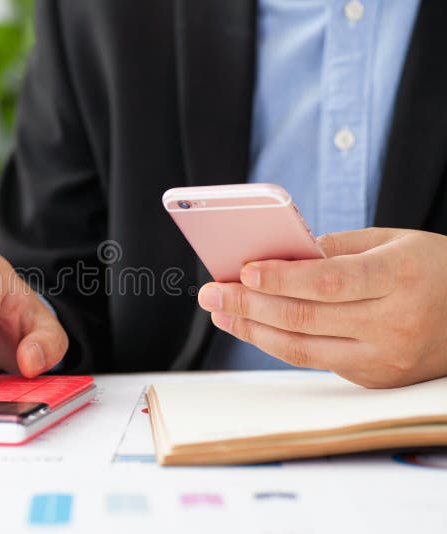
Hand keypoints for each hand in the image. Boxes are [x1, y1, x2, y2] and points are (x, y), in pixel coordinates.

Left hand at [197, 228, 446, 387]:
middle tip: (210, 292)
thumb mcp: (393, 241)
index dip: (282, 278)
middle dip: (248, 304)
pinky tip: (252, 326)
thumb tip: (277, 256)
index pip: (330, 281)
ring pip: (302, 347)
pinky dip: (277, 342)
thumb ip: (336, 248)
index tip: (242, 270)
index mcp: (402, 277)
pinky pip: (315, 359)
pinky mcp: (374, 378)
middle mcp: (395, 323)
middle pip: (305, 318)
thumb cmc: (433, 268)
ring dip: (252, 329)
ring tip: (220, 312)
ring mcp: (385, 358)